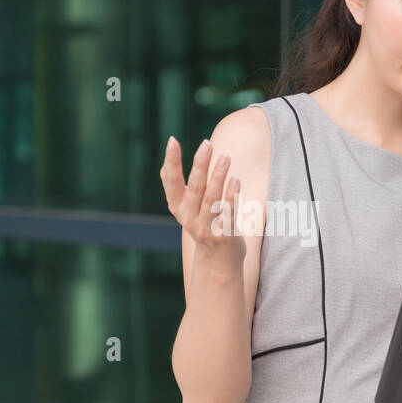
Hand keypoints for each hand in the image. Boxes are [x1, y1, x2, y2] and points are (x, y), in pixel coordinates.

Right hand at [159, 136, 244, 272]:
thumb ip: (176, 189)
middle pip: (194, 189)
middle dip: (199, 165)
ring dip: (218, 177)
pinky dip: (231, 197)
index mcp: (178, 208)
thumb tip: (166, 164)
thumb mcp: (185, 209)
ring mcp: (206, 229)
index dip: (171, 162)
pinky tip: (236, 180)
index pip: (171, 182)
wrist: (218, 261)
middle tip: (206, 144)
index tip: (172, 141)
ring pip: (211, 200)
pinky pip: (228, 214)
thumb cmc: (203, 225)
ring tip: (225, 157)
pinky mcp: (223, 236)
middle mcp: (188, 218)